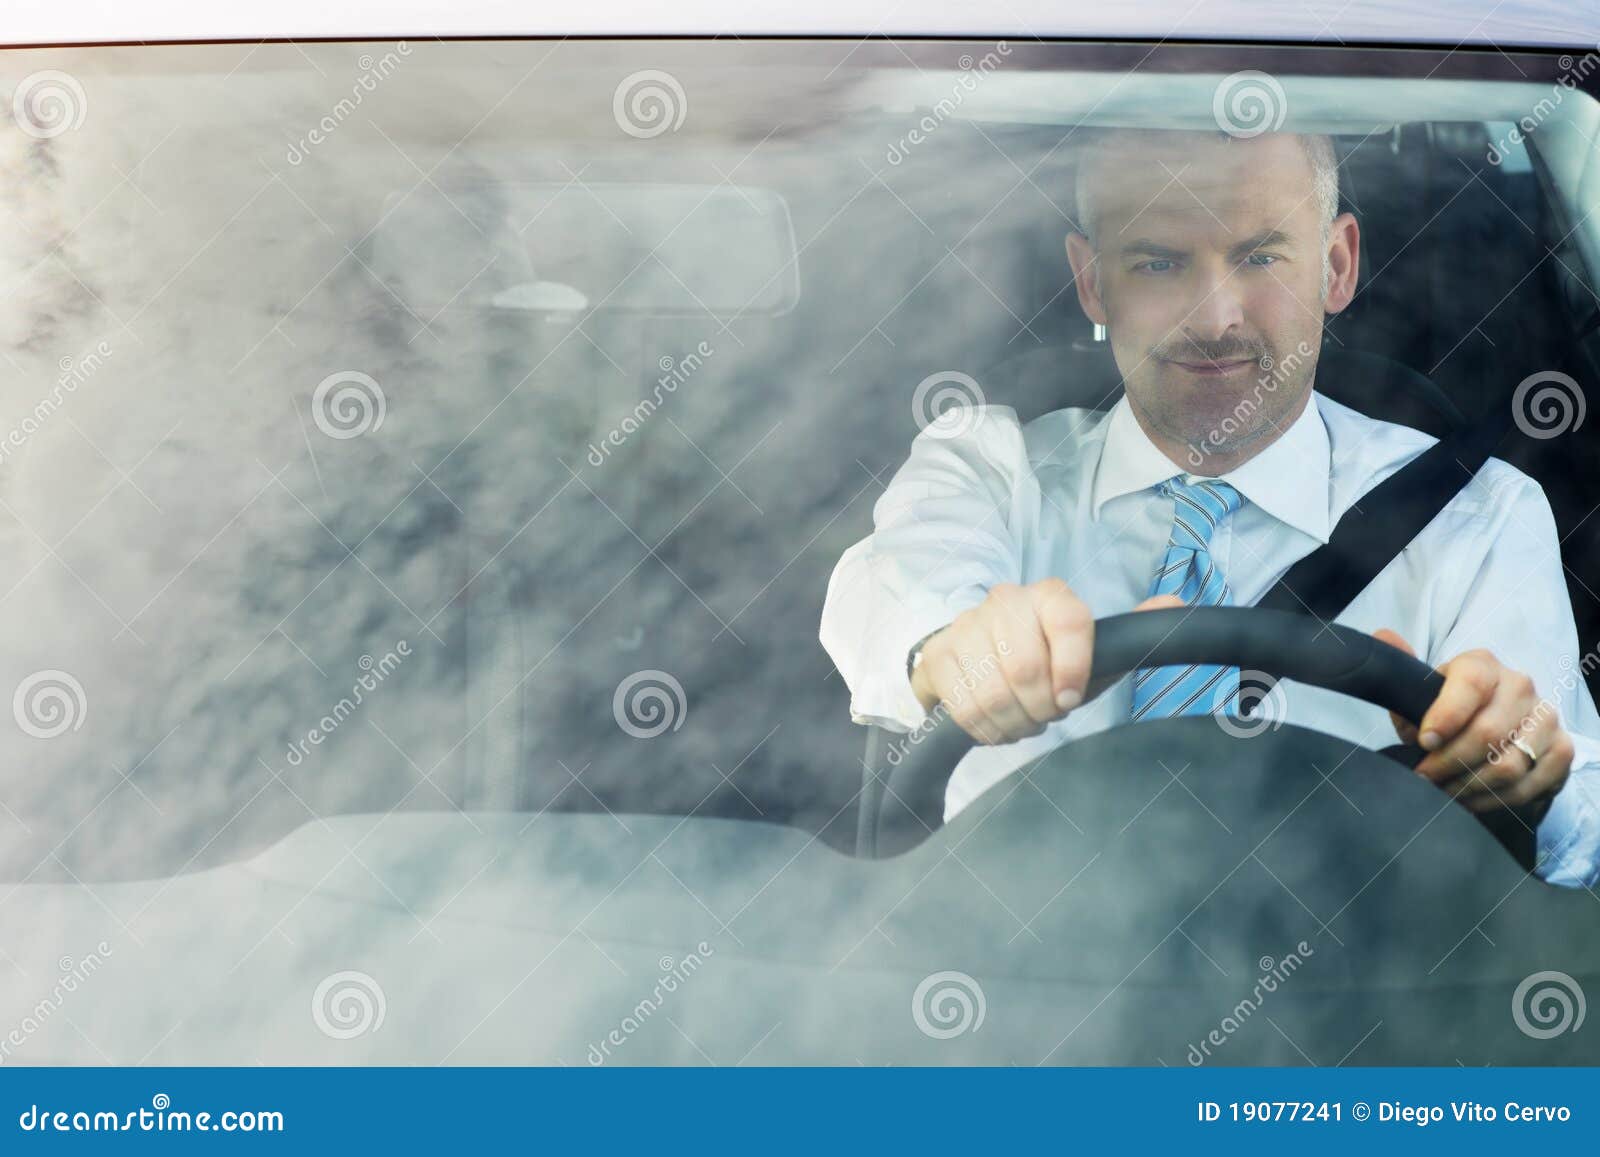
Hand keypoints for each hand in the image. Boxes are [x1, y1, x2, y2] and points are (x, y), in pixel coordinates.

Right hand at [909, 579, 1180, 743]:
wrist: (978, 659)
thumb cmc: (1045, 659)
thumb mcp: (1093, 651)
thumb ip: (1132, 630)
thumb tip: (1177, 604)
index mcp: (1049, 596)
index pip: (1069, 621)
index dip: (1074, 668)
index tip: (1072, 698)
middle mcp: (1005, 601)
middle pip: (1026, 668)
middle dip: (1040, 707)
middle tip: (1044, 714)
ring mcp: (966, 626)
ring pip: (994, 693)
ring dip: (1013, 722)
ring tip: (1021, 721)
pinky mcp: (937, 656)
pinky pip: (963, 707)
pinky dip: (985, 729)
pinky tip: (995, 723)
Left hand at [1373, 629, 1571, 814]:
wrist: (1488, 732)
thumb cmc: (1445, 712)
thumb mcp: (1418, 693)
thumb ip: (1400, 667)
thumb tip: (1383, 636)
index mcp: (1481, 665)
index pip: (1471, 684)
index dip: (1445, 716)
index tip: (1423, 741)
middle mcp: (1519, 685)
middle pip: (1488, 731)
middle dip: (1449, 762)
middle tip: (1425, 776)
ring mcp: (1545, 717)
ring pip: (1509, 764)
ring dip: (1469, 785)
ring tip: (1443, 792)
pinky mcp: (1562, 748)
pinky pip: (1532, 784)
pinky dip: (1496, 801)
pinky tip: (1472, 800)